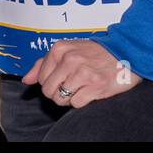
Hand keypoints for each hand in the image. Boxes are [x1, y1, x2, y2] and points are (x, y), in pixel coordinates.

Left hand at [22, 38, 142, 107]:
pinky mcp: (96, 85)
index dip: (49, 83)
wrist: (126, 52)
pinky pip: (76, 103)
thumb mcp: (67, 50)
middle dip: (57, 94)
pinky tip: (88, 92)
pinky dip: (81, 102)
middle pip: (48, 90)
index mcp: (59, 49)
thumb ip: (43, 64)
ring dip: (69, 99)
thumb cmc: (95, 52)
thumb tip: (26, 80)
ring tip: (80, 89)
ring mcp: (83, 73)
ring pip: (61, 99)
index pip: (40, 78)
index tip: (62, 79)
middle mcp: (69, 60)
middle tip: (70, 88)